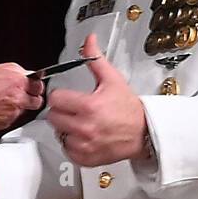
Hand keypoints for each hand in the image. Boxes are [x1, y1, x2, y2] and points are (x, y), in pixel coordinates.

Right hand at [0, 63, 43, 132]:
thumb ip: (12, 71)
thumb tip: (20, 73)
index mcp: (17, 81)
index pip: (39, 84)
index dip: (34, 86)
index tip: (32, 86)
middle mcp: (18, 98)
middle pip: (37, 101)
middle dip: (31, 99)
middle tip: (22, 96)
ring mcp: (12, 113)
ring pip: (24, 111)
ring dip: (17, 108)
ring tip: (2, 103)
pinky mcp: (5, 124)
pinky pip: (11, 120)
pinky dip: (6, 116)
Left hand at [45, 33, 147, 166]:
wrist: (144, 132)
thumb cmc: (129, 108)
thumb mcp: (112, 79)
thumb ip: (96, 59)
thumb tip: (89, 40)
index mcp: (88, 106)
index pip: (55, 99)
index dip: (61, 96)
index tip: (69, 97)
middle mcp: (85, 127)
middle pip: (53, 117)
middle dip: (62, 112)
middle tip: (75, 110)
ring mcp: (85, 145)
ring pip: (58, 134)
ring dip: (66, 129)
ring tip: (81, 123)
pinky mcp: (86, 158)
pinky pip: (67, 150)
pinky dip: (72, 144)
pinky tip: (84, 136)